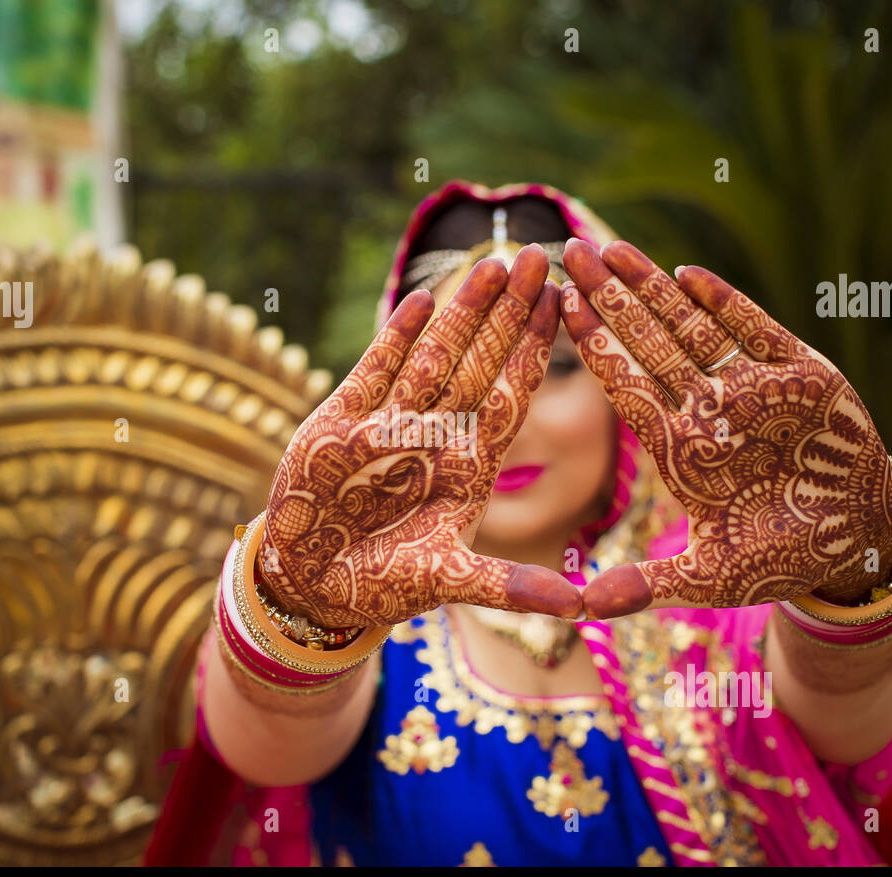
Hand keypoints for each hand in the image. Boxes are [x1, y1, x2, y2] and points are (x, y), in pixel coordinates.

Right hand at [258, 245, 581, 628]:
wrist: (315, 584)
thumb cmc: (386, 584)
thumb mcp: (451, 583)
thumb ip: (510, 587)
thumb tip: (577, 607)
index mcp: (471, 465)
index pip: (512, 395)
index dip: (537, 350)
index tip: (567, 303)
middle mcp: (437, 435)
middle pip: (481, 361)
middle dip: (510, 310)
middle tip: (541, 254)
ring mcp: (390, 423)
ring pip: (433, 355)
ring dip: (462, 311)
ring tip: (493, 262)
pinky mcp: (340, 421)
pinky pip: (374, 370)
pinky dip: (394, 337)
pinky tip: (420, 299)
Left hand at [560, 238, 891, 618]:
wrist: (854, 540)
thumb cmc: (779, 557)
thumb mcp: (711, 578)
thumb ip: (649, 586)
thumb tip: (582, 611)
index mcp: (680, 448)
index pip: (626, 387)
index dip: (594, 347)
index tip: (558, 307)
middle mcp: (709, 409)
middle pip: (648, 343)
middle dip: (609, 297)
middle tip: (567, 251)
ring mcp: (752, 388)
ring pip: (693, 327)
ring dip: (654, 288)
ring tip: (611, 247)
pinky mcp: (802, 375)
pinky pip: (758, 332)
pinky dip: (727, 305)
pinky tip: (688, 276)